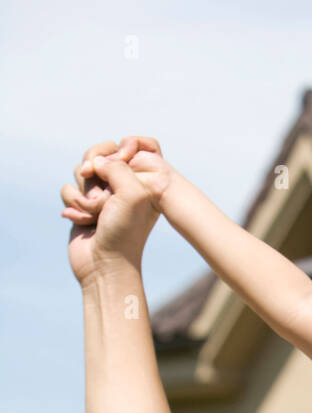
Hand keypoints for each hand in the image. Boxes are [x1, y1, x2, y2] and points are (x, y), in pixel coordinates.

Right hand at [61, 141, 160, 284]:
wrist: (104, 265)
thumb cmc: (124, 232)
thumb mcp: (132, 193)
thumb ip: (116, 165)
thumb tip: (94, 162)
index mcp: (142, 180)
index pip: (127, 147)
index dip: (118, 152)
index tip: (120, 165)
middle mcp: (122, 185)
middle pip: (99, 154)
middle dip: (96, 172)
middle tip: (102, 195)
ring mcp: (101, 194)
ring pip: (81, 171)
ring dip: (84, 194)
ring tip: (94, 215)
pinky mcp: (82, 205)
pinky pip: (68, 188)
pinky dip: (74, 205)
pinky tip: (84, 222)